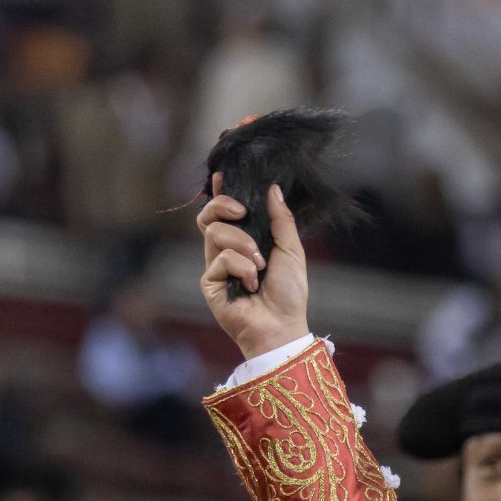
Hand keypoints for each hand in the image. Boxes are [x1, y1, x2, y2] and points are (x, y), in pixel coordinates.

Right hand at [198, 177, 311, 361]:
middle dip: (222, 205)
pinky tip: (251, 284)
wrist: (282, 325)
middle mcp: (227, 251)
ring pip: (214, 232)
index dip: (219, 192)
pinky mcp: (209, 282)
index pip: (225, 213)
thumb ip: (281, 220)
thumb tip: (273, 189)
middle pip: (208, 216)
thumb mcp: (291, 250)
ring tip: (259, 264)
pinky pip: (220, 258)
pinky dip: (240, 268)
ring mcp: (215, 266)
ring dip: (242, 243)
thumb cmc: (289, 293)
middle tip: (241, 211)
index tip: (222, 175)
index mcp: (245, 241)